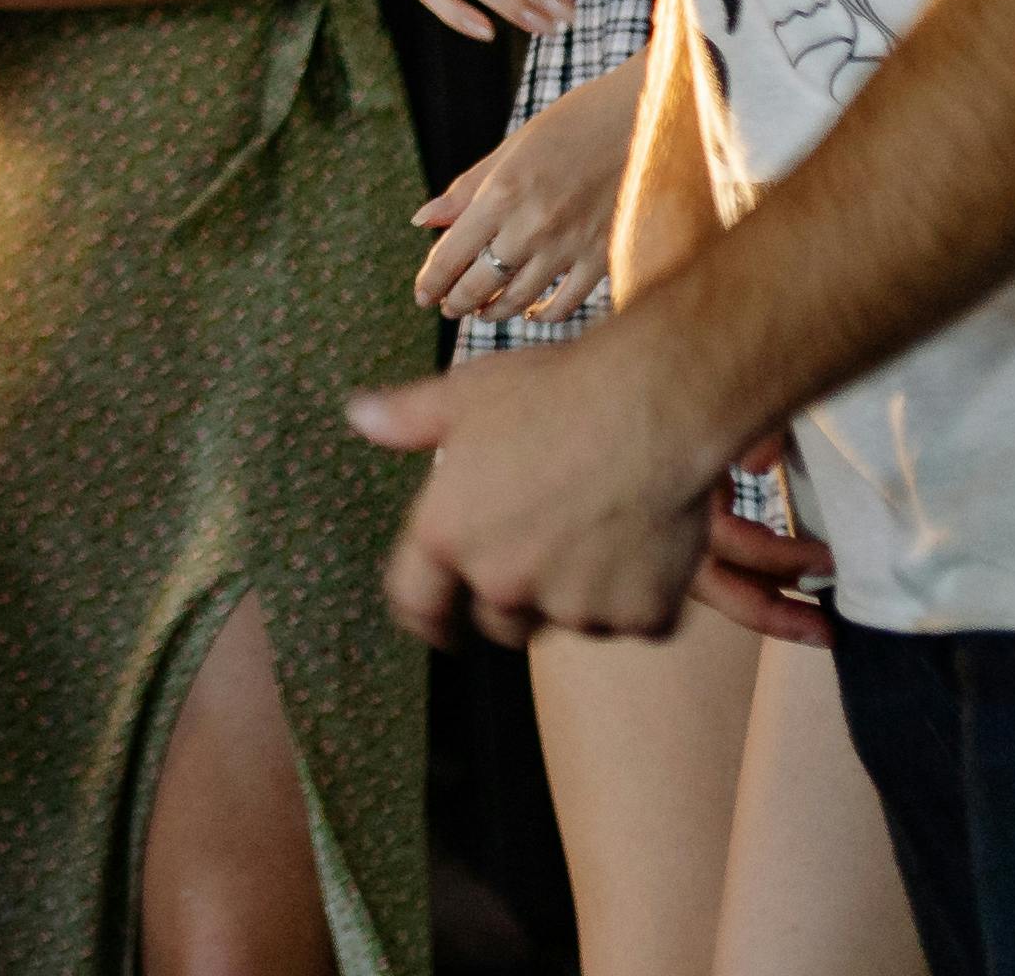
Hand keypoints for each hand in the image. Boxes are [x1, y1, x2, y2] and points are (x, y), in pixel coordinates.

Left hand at [349, 329, 835, 650]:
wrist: (655, 407)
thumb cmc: (555, 391)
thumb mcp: (465, 394)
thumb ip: (406, 418)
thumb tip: (359, 417)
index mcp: (448, 535)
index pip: (417, 605)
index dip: (426, 615)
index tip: (439, 624)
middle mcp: (503, 581)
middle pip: (499, 620)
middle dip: (514, 594)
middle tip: (544, 544)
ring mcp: (575, 607)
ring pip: (571, 619)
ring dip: (579, 593)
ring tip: (602, 526)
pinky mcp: (640, 616)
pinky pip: (636, 618)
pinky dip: (642, 593)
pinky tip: (649, 539)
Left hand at [411, 67, 634, 328]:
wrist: (647, 117)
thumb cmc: (574, 123)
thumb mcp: (512, 148)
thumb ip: (467, 190)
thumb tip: (422, 220)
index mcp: (502, 192)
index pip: (451, 254)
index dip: (431, 281)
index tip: (422, 295)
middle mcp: (532, 225)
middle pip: (480, 284)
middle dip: (457, 302)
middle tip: (446, 308)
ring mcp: (571, 245)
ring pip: (520, 299)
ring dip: (494, 311)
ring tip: (483, 311)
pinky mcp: (604, 257)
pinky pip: (566, 303)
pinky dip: (546, 315)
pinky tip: (534, 312)